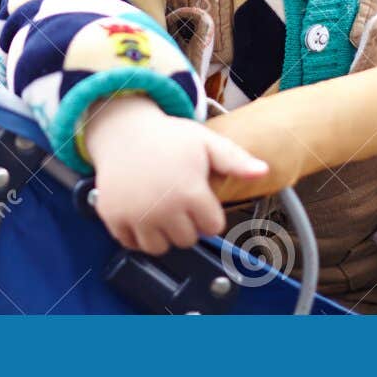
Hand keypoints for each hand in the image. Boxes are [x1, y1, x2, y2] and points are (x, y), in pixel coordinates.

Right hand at [81, 94, 268, 254]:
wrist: (122, 128)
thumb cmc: (167, 137)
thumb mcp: (205, 142)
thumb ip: (235, 160)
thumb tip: (263, 170)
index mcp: (190, 192)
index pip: (213, 228)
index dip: (209, 212)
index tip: (199, 196)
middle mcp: (163, 208)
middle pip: (187, 240)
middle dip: (186, 223)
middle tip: (178, 199)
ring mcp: (136, 214)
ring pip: (159, 248)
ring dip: (163, 234)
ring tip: (161, 209)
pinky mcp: (113, 217)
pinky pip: (130, 244)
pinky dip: (136, 235)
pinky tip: (141, 214)